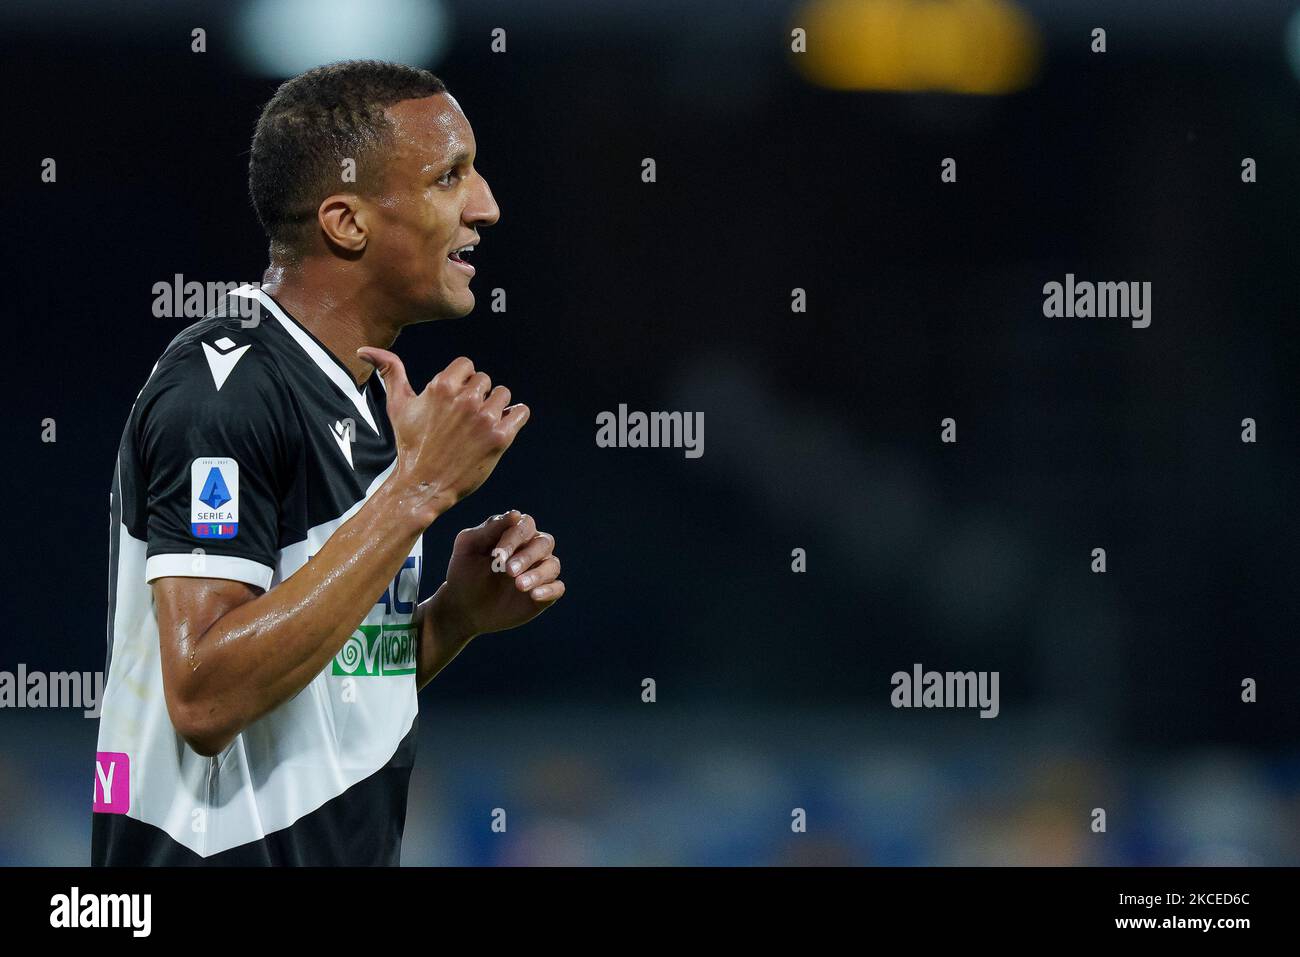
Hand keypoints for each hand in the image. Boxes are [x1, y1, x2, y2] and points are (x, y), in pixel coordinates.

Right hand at [357, 349, 529, 522]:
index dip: (462, 381)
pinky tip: (502, 426)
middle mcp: (465, 398)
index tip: (454, 401)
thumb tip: (364, 350)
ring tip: (482, 424)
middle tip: (465, 419)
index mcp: (442, 386)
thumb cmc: (409, 445)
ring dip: (497, 406)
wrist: (424, 484)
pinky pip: (521, 412)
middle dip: (478, 395)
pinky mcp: (500, 437)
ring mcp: (484, 418)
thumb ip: (389, 371)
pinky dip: (516, 416)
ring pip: (504, 394)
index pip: (467, 366)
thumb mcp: (397, 405)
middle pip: (485, 379)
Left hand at [432, 511, 564, 638]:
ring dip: (538, 574)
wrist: (463, 608)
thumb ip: (489, 529)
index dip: (513, 538)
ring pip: (553, 565)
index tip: (496, 555)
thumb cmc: (465, 572)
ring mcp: (539, 572)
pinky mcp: (543, 595)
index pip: (525, 525)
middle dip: (527, 556)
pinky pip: (557, 588)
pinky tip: (534, 595)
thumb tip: (515, 514)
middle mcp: (532, 550)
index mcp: (515, 534)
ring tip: (519, 586)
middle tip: (508, 570)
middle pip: (544, 543)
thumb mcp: (468, 547)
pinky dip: (549, 590)